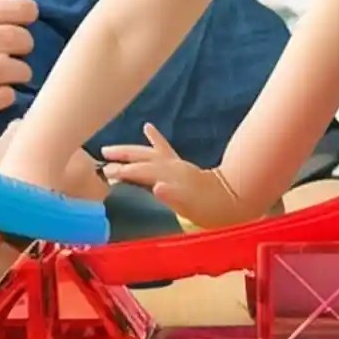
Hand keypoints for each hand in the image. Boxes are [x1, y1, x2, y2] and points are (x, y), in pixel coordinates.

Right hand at [101, 123, 248, 228]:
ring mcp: (175, 165)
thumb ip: (174, 197)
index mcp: (169, 177)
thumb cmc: (212, 210)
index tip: (104, 172)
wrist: (236, 201)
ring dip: (129, 150)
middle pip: (141, 158)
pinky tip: (149, 128)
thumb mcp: (193, 208)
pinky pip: (163, 149)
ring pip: (147, 153)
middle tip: (102, 154)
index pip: (139, 172)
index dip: (121, 171)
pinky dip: (155, 139)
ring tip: (112, 148)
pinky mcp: (181, 166)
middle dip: (121, 156)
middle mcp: (170, 167)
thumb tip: (157, 187)